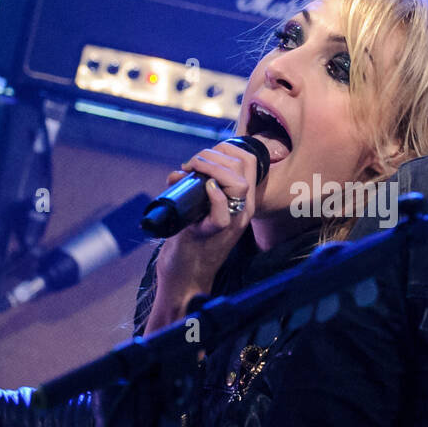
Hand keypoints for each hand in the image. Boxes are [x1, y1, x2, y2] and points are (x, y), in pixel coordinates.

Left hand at [147, 140, 259, 330]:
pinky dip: (214, 196)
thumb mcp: (196, 210)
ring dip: (211, 168)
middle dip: (215, 153)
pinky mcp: (213, 235)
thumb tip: (179, 171)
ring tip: (191, 169)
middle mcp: (242, 211)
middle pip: (244, 165)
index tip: (204, 155)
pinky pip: (222, 213)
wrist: (184, 278)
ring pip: (238, 184)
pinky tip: (202, 188)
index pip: (248, 161)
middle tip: (193, 163)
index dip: (227, 148)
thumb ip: (193, 190)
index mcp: (241, 202)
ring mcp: (231, 224)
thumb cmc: (189, 243)